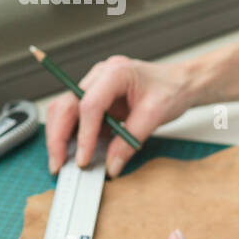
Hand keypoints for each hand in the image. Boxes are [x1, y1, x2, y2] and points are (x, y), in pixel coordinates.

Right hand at [44, 54, 192, 177]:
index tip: (83, 160)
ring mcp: (95, 86)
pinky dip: (73, 136)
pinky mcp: (96, 99)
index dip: (83, 134)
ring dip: (60, 136)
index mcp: (115, 73)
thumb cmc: (171, 89)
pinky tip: (78, 153)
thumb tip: (111, 165)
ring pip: (64, 110)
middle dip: (58, 137)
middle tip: (58, 165)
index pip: (89, 104)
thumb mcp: (155, 116)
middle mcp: (99, 76)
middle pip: (66, 106)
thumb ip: (130, 142)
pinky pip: (76, 117)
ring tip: (62, 162)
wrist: (180, 83)